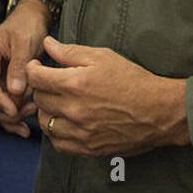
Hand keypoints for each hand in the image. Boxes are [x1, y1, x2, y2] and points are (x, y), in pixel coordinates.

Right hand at [0, 0, 48, 136]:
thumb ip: (19, 66)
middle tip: (26, 111)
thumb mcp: (25, 42)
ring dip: (10, 114)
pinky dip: (13, 116)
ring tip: (31, 112)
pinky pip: (3, 105)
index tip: (13, 110)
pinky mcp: (4, 84)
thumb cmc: (27, 25)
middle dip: (5, 108)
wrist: (33, 19)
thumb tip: (15, 92)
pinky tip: (24, 127)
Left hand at [26, 36, 189, 156]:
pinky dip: (56, 133)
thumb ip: (70, 52)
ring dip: (47, 111)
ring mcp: (80, 132)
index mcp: (75, 83)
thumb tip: (47, 44)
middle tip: (50, 83)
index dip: (32, 69)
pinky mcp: (88, 149)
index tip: (37, 68)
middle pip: (38, 99)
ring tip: (58, 102)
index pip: (35, 78)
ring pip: (45, 123)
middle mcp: (74, 110)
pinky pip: (58, 143)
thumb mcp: (103, 57)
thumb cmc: (133, 80)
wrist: (160, 111)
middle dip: (40, 88)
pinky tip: (66, 122)